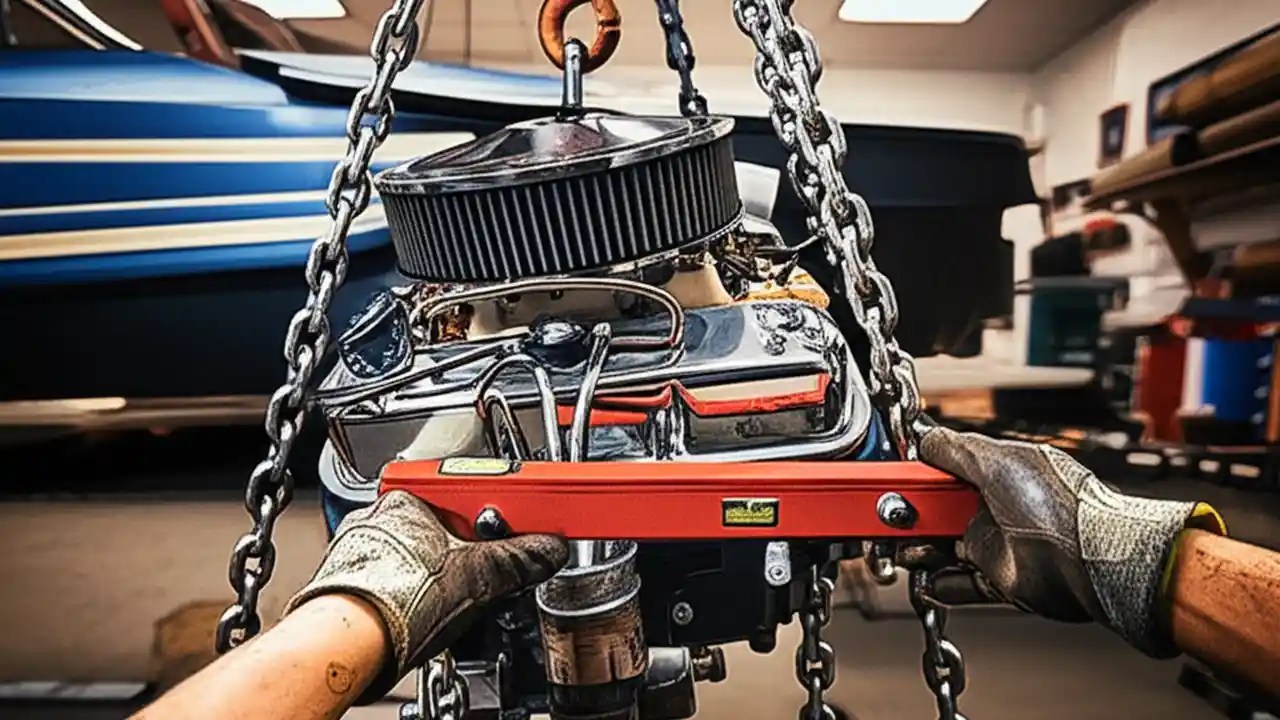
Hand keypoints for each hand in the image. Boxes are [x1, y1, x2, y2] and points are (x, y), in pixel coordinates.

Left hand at [284, 491, 567, 700]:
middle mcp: (382, 513)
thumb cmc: (390, 598)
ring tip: (460, 592)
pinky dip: (419, 587)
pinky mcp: (356, 580)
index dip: (505, 510)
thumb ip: (518, 558)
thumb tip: (547, 549)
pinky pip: (401, 573)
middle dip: (476, 545)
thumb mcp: (477, 575)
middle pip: (449, 520)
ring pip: (424, 548)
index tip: (528, 517)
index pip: (472, 491)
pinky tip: (429, 607)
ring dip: (446, 567)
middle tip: (494, 566)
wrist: (344, 647)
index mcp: (411, 494)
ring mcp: (365, 547)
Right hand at [919, 425, 1224, 656]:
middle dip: (910, 516)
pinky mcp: (1000, 578)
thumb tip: (923, 438)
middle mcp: (995, 506)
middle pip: (937, 510)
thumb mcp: (997, 460)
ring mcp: (997, 543)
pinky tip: (927, 579)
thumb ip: (954, 449)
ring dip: (918, 549)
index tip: (891, 483)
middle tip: (889, 519)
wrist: (1089, 560)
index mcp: (997, 470)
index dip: (915, 476)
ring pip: (942, 546)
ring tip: (903, 550)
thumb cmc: (1059, 506)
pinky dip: (940, 582)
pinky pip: (961, 582)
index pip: (942, 469)